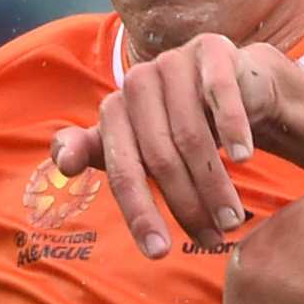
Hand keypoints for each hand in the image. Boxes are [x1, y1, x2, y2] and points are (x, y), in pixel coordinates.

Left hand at [53, 36, 297, 258]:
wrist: (232, 83)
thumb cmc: (180, 124)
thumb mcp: (139, 146)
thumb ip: (98, 153)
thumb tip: (60, 160)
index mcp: (114, 111)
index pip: (122, 170)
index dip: (140, 213)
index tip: (159, 252)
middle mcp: (137, 83)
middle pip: (160, 158)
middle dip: (188, 206)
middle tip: (213, 240)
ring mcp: (172, 63)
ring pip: (191, 135)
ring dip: (214, 184)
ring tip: (233, 219)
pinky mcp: (209, 51)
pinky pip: (219, 94)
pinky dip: (232, 129)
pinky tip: (243, 157)